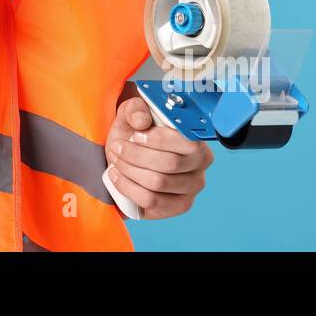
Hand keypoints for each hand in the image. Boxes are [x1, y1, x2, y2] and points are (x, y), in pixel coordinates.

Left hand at [105, 94, 213, 219]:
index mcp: (196, 141)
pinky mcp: (176, 207)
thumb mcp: (132, 114)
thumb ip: (136, 109)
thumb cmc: (134, 133)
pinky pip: (151, 202)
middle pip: (169, 164)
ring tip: (116, 160)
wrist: (126, 157)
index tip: (135, 135)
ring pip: (158, 184)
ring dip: (130, 171)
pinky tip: (117, 176)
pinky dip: (128, 188)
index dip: (157, 139)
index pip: (186, 141)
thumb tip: (141, 120)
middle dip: (136, 155)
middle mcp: (199, 167)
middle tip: (117, 147)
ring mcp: (191, 190)